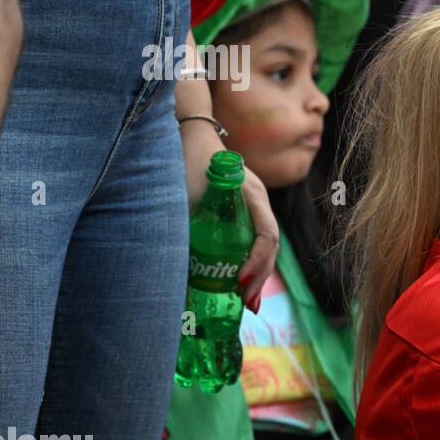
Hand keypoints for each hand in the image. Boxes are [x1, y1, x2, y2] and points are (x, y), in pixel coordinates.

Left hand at [180, 119, 277, 311]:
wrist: (189, 135)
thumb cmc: (183, 162)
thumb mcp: (182, 193)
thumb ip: (179, 223)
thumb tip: (169, 270)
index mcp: (249, 194)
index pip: (266, 233)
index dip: (257, 260)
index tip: (239, 281)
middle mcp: (259, 199)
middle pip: (270, 243)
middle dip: (260, 275)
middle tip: (247, 304)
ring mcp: (256, 203)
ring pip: (266, 243)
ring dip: (259, 273)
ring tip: (249, 303)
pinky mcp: (246, 208)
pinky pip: (257, 237)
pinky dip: (253, 261)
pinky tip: (243, 282)